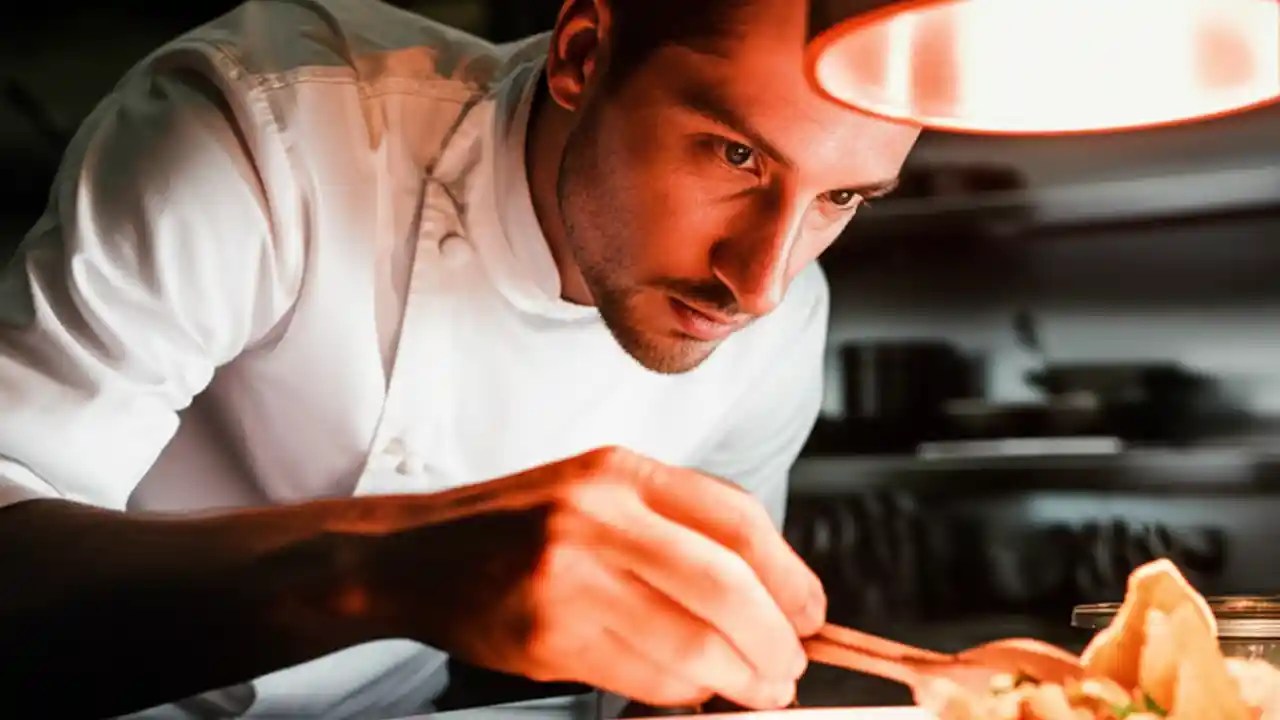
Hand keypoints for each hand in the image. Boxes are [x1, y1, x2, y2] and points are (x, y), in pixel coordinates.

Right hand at [355, 446, 825, 709]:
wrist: (417, 555)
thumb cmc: (517, 526)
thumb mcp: (598, 490)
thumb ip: (677, 523)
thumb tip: (770, 584)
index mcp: (619, 471)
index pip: (736, 519)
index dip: (790, 574)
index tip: (811, 610)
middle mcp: (596, 516)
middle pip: (725, 585)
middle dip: (775, 638)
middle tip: (792, 664)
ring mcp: (568, 578)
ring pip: (691, 641)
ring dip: (740, 677)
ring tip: (758, 687)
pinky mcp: (545, 636)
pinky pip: (644, 675)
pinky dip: (685, 692)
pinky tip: (697, 691)